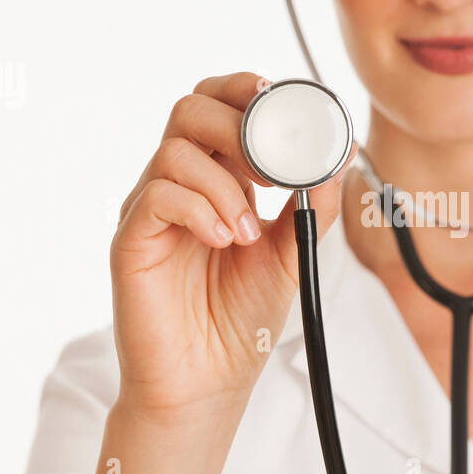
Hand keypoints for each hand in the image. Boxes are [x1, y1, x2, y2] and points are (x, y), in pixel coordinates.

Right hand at [110, 71, 355, 419]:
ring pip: (175, 150)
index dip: (249, 92)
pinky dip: (199, 209)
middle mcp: (180, 185)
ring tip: (247, 233)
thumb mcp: (293, 253)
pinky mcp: (132, 241)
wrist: (210, 382)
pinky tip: (223, 239)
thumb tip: (341, 153)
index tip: (287, 108)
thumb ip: (314, 203)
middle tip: (270, 170)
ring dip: (225, 185)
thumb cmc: (240, 319)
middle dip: (237, 124)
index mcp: (218, 177)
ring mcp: (151, 210)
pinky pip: (156, 196)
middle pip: (191, 108)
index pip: (220, 105)